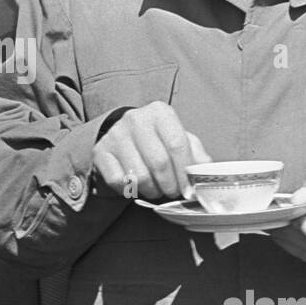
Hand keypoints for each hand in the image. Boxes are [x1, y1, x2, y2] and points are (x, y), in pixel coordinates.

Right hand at [92, 102, 209, 201]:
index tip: (189, 190)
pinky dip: (131, 190)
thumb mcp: (179, 138)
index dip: (185, 172)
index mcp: (159, 112)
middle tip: (173, 192)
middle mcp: (136, 119)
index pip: (177, 144)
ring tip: (156, 189)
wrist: (123, 133)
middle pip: (159, 163)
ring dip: (152, 190)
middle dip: (170, 185)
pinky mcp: (100, 152)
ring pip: (139, 176)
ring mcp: (115, 135)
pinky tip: (137, 185)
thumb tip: (205, 175)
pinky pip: (119, 181)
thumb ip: (195, 154)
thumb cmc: (157, 139)